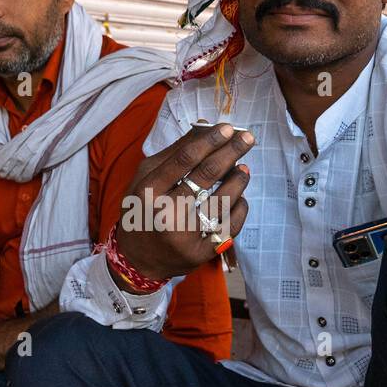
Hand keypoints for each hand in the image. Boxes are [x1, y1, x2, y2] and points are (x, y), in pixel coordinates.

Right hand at [114, 123, 253, 281]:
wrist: (138, 259)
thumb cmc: (142, 210)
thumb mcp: (145, 179)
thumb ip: (173, 153)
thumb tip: (203, 127)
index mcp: (149, 191)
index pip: (185, 158)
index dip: (210, 140)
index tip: (228, 128)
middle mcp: (166, 213)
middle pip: (207, 174)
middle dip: (232, 151)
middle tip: (248, 138)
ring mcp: (185, 236)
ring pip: (224, 200)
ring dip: (239, 179)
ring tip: (243, 169)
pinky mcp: (201, 253)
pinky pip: (230, 225)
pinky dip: (240, 207)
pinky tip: (240, 197)